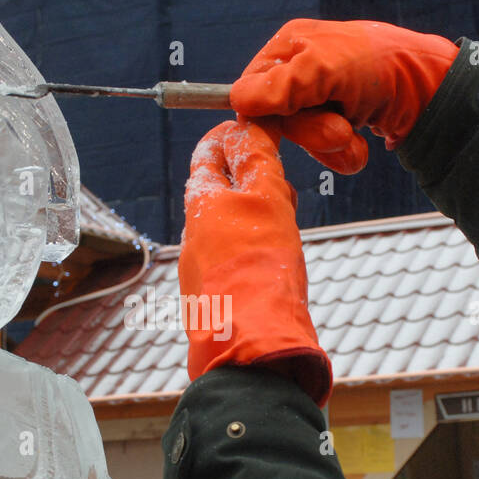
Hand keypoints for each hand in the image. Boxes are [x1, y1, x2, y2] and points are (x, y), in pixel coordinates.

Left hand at [179, 118, 330, 405]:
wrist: (254, 351)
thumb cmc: (259, 275)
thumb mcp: (266, 200)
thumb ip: (256, 161)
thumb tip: (247, 128)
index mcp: (201, 207)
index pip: (207, 155)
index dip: (229, 136)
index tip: (250, 127)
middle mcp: (194, 238)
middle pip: (217, 192)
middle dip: (246, 176)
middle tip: (274, 170)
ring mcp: (203, 271)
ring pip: (228, 228)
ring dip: (255, 214)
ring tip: (284, 215)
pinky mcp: (219, 300)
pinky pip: (235, 261)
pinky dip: (256, 248)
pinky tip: (278, 261)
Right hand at [229, 18, 458, 173]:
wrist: (431, 89)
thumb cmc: (378, 67)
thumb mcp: (323, 71)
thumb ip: (279, 87)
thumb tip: (237, 101)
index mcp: (290, 46)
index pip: (250, 89)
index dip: (265, 115)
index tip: (284, 126)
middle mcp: (302, 69)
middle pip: (278, 119)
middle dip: (309, 133)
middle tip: (338, 129)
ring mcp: (323, 96)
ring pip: (303, 139)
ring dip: (328, 147)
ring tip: (353, 135)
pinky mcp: (342, 118)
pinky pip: (326, 148)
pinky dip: (343, 153)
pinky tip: (361, 144)